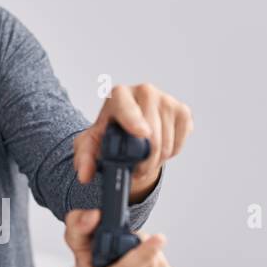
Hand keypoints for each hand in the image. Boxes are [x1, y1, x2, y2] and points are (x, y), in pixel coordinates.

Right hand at [63, 208, 172, 266]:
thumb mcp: (77, 245)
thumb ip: (78, 226)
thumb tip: (94, 215)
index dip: (145, 253)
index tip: (159, 238)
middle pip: (149, 266)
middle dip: (146, 246)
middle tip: (131, 241)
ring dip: (152, 255)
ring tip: (135, 256)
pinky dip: (158, 266)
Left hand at [73, 83, 193, 195]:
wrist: (129, 133)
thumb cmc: (109, 136)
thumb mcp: (90, 147)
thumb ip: (84, 160)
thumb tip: (84, 175)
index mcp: (118, 95)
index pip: (126, 105)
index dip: (134, 120)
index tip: (141, 134)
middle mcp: (144, 91)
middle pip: (151, 131)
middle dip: (144, 158)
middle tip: (136, 169)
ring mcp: (166, 100)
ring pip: (167, 141)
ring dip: (156, 160)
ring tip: (144, 160)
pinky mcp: (183, 111)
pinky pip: (180, 142)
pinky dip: (170, 154)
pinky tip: (158, 149)